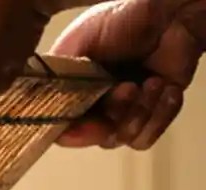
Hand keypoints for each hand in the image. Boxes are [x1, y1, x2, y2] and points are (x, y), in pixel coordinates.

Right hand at [52, 0, 205, 149]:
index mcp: (71, 88)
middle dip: (114, 116)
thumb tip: (50, 114)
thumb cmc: (122, 23)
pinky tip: (164, 87)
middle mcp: (95, 103)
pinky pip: (148, 138)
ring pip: (124, 139)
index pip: (61, 126)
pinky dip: (159, 115)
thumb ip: (56, 83)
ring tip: (151, 82)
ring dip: (140, 111)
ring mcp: (125, 110)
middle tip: (127, 88)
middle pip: (95, 137)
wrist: (173, 17)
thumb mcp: (76, 47)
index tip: (86, 125)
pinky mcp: (154, 112)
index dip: (74, 132)